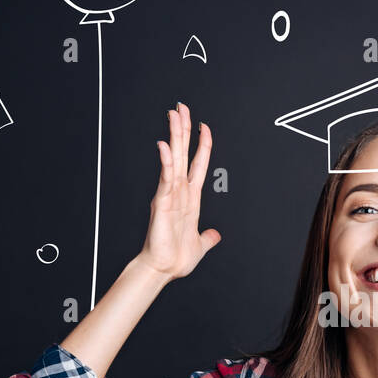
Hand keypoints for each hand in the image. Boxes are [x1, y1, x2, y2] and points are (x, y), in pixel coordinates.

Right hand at [139, 102, 220, 279]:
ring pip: (173, 158)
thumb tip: (215, 234)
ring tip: (175, 114)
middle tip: (181, 107)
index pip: (197, 165)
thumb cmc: (175, 257)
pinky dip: (166, 162)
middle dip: (183, 129)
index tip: (205, 126)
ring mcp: (169, 194)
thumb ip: (208, 237)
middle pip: (182, 153)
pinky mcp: (162, 202)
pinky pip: (166, 178)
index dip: (202, 146)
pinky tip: (165, 146)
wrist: (163, 269)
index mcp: (189, 198)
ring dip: (175, 136)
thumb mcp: (200, 244)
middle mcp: (178, 191)